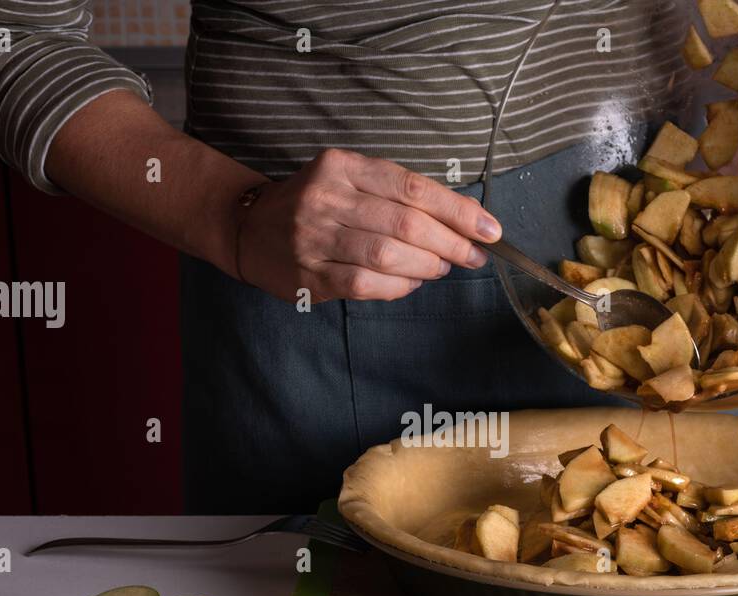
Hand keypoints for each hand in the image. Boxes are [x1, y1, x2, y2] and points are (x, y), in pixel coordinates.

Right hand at [236, 148, 499, 302]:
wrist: (248, 227)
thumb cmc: (314, 204)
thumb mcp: (348, 179)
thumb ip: (395, 193)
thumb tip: (459, 220)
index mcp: (342, 166)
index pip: (412, 187)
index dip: (458, 210)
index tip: (489, 229)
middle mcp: (326, 198)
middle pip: (406, 223)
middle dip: (451, 243)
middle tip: (474, 255)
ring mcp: (314, 238)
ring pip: (388, 255)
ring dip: (427, 266)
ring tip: (443, 267)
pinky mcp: (309, 274)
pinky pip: (366, 285)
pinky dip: (399, 286)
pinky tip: (412, 282)